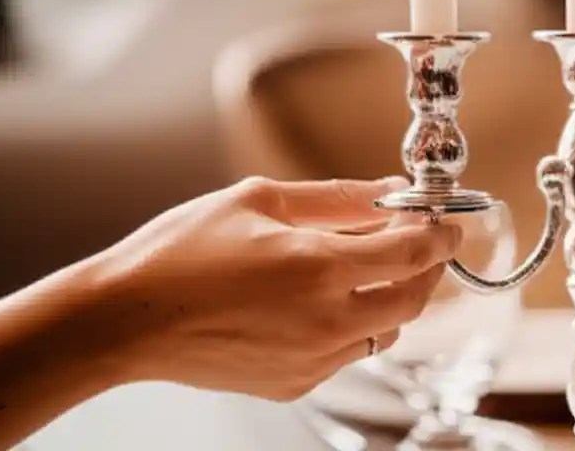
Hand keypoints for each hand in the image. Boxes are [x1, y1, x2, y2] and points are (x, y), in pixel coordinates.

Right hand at [88, 176, 460, 400]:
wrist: (127, 320)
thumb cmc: (182, 252)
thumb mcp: (260, 201)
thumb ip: (336, 198)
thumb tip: (389, 191)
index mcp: (320, 267)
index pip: (413, 254)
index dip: (440, 235)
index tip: (448, 222)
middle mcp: (327, 320)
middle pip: (413, 298)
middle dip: (428, 268)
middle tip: (421, 244)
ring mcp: (313, 359)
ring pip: (385, 330)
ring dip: (391, 298)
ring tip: (366, 268)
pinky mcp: (295, 383)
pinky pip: (348, 353)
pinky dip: (353, 325)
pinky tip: (322, 301)